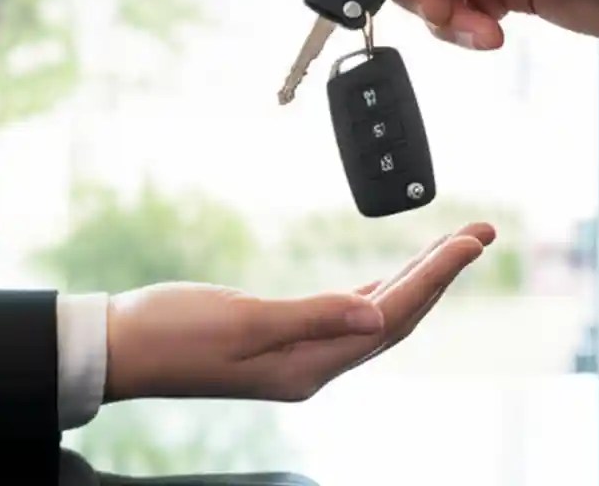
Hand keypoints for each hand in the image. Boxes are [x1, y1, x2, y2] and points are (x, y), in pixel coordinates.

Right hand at [103, 222, 494, 402]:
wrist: (119, 349)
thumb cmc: (169, 334)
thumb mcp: (242, 320)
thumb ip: (311, 315)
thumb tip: (378, 314)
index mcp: (308, 364)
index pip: (392, 316)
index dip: (436, 277)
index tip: (469, 241)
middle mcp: (313, 364)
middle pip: (396, 315)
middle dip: (440, 273)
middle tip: (479, 233)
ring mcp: (298, 353)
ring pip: (375, 313)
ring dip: (415, 279)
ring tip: (452, 247)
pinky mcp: (280, 337)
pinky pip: (345, 313)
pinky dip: (376, 290)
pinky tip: (389, 279)